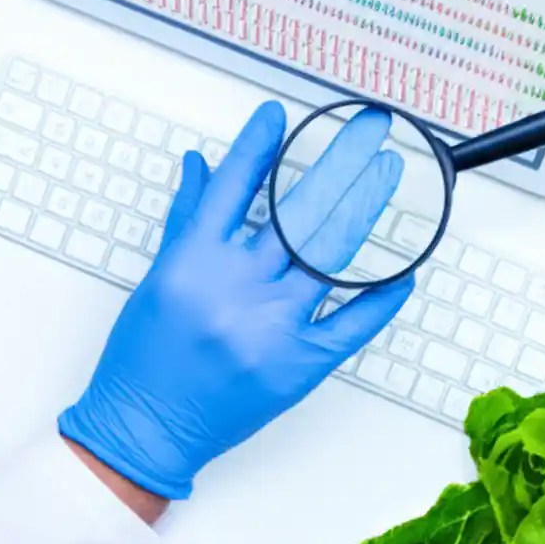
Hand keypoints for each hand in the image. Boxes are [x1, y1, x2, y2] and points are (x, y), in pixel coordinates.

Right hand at [59, 102, 413, 500]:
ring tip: (385, 176)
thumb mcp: (160, 279)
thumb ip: (189, 220)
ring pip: (329, 256)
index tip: (281, 115)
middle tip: (368, 132)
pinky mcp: (299, 365)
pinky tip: (401, 273)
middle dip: (337, 165)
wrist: (146, 428)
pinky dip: (381, 298)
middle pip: (296, 212)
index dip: (259, 145)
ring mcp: (271, 327)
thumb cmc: (143, 357)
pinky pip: (351, 324)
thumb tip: (203, 165)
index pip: (233, 185)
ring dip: (362, 210)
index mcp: (194, 262)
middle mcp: (236, 287)